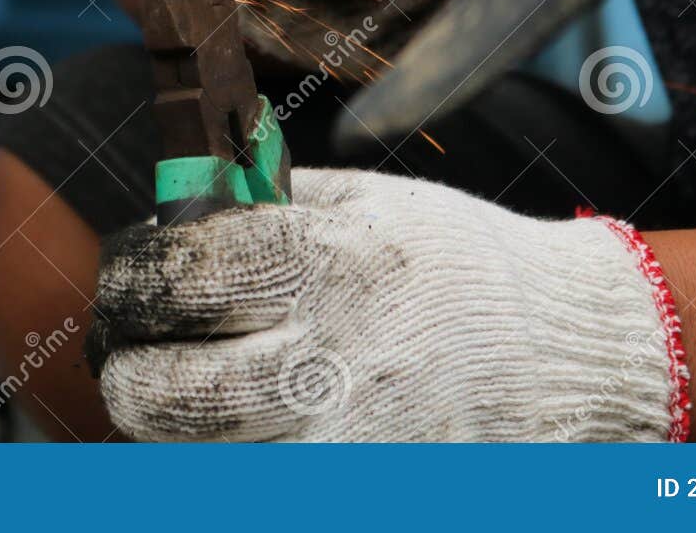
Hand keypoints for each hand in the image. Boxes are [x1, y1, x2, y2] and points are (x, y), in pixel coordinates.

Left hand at [94, 168, 687, 441]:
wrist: (569, 358)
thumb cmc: (464, 268)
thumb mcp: (375, 200)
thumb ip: (273, 201)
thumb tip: (177, 207)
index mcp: (327, 266)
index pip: (176, 277)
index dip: (129, 276)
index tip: (127, 277)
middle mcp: (326, 365)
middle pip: (157, 393)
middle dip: (126, 367)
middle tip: (128, 348)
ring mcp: (341, 451)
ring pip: (188, 465)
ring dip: (167, 429)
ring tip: (182, 391)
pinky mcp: (356, 494)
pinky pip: (244, 490)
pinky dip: (224, 464)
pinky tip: (238, 434)